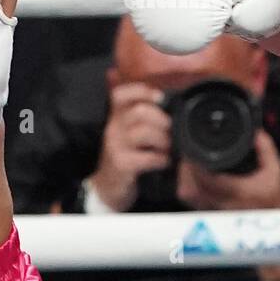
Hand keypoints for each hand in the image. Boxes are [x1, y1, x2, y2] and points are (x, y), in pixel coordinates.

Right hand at [89, 82, 171, 211]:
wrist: (107, 188)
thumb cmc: (125, 158)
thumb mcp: (128, 135)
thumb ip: (142, 119)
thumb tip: (172, 108)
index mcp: (115, 118)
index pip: (121, 94)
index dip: (142, 91)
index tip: (160, 98)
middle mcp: (112, 129)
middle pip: (139, 111)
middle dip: (162, 120)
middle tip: (171, 131)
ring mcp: (115, 147)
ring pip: (143, 132)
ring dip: (163, 140)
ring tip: (168, 148)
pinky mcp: (122, 165)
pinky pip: (146, 157)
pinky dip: (161, 159)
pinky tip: (164, 162)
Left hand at [177, 130, 279, 211]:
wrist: (269, 227)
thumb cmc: (271, 202)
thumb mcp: (274, 172)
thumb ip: (265, 150)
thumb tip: (255, 132)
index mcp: (237, 192)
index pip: (207, 179)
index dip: (195, 163)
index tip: (194, 149)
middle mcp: (220, 204)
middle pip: (190, 185)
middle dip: (187, 166)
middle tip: (192, 153)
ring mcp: (211, 211)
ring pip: (187, 193)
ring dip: (185, 176)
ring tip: (192, 163)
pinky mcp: (206, 214)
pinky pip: (189, 199)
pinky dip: (187, 186)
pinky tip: (194, 177)